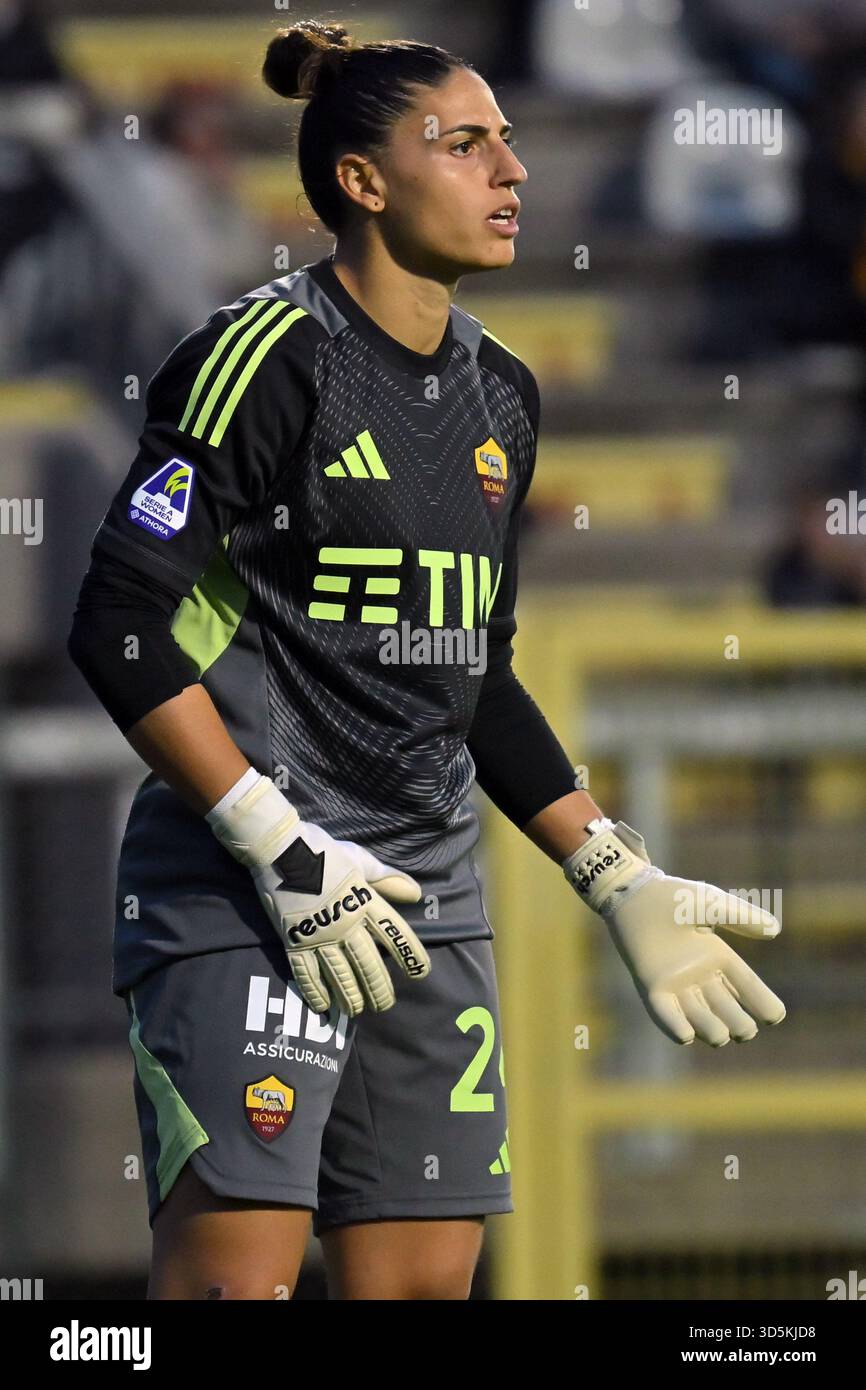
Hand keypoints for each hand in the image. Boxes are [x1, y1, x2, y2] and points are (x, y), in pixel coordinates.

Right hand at [208, 772, 429, 1015]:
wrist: (278, 848)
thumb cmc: (321, 850)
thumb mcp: (359, 859)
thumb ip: (387, 879)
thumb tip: (415, 893)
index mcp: (363, 900)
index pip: (393, 932)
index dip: (409, 954)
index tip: (421, 973)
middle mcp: (344, 921)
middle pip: (368, 962)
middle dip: (379, 987)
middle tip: (385, 1004)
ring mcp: (318, 933)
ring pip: (339, 973)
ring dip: (350, 995)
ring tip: (357, 1010)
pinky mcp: (292, 939)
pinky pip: (305, 972)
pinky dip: (315, 991)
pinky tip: (324, 1006)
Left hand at [563, 819, 785, 1045]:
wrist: (634, 893)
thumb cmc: (673, 897)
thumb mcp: (712, 905)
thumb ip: (742, 917)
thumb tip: (775, 930)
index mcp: (718, 956)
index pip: (747, 985)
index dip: (762, 1002)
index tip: (776, 1016)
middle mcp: (700, 975)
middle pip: (728, 1010)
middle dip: (740, 1025)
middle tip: (745, 1030)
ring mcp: (676, 983)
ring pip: (701, 1018)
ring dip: (712, 1031)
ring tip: (722, 1035)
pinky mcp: (651, 987)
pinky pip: (664, 1014)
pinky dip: (674, 1028)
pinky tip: (687, 1036)